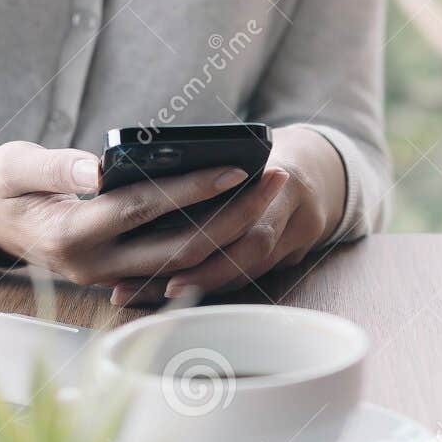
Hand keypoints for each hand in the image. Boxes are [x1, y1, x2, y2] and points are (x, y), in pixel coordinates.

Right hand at [0, 141, 288, 285]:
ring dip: (231, 232)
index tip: (236, 168)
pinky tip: (242, 215)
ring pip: (185, 263)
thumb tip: (97, 169)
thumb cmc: (2, 186)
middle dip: (232, 215)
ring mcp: (110, 278)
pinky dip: (212, 245)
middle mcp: (95, 266)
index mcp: (70, 236)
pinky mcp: (121, 277)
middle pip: (179, 247)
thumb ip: (55, 167)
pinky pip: (175, 268)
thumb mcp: (14, 166)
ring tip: (267, 192)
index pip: (145, 210)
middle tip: (275, 180)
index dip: (193, 189)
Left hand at [110, 127, 346, 304]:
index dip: (209, 242)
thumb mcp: (243, 148)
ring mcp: (304, 238)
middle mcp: (302, 213)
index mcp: (288, 179)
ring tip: (164, 293)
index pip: (248, 220)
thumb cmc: (264, 152)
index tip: (170, 264)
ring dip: (208, 283)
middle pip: (252, 253)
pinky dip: (220, 282)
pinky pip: (255, 274)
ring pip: (253, 270)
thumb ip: (204, 167)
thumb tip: (120, 179)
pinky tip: (186, 289)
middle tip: (167, 288)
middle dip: (207, 275)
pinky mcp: (299, 255)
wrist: (321, 165)